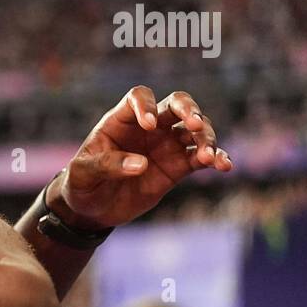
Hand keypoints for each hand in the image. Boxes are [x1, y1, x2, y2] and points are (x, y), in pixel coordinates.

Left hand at [51, 87, 232, 229]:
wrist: (92, 209)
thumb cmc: (82, 184)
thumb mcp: (83, 174)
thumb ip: (108, 165)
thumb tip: (141, 164)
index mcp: (120, 121)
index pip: (139, 97)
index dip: (145, 105)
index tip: (147, 125)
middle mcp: (148, 127)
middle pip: (177, 104)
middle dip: (189, 110)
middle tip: (194, 124)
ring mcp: (166, 145)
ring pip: (195, 130)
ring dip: (206, 138)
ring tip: (208, 157)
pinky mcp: (178, 167)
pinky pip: (201, 157)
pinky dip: (215, 158)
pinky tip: (224, 165)